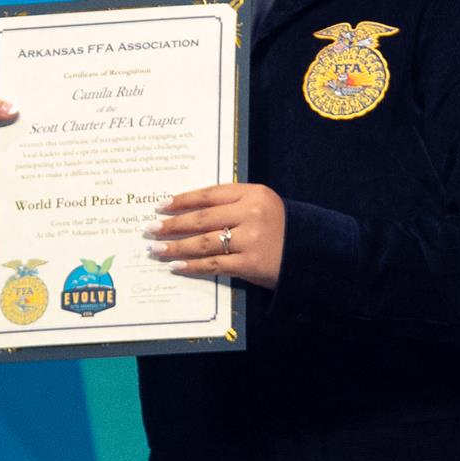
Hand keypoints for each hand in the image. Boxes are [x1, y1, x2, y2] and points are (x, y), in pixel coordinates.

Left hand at [143, 184, 286, 288]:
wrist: (310, 254)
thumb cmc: (280, 228)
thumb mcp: (261, 205)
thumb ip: (231, 204)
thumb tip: (186, 211)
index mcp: (252, 193)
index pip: (208, 194)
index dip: (182, 201)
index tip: (160, 206)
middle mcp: (251, 213)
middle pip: (201, 218)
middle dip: (172, 225)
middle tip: (149, 229)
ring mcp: (251, 239)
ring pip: (203, 242)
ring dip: (176, 247)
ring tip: (156, 250)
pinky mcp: (251, 264)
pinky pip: (214, 265)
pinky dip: (192, 266)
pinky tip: (177, 267)